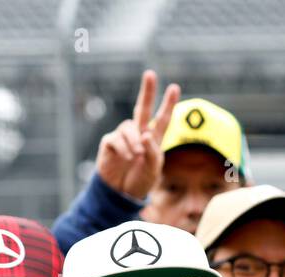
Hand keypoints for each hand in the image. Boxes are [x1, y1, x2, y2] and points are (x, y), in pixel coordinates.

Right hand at [95, 70, 179, 200]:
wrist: (120, 193)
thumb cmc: (140, 181)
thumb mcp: (152, 170)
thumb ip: (152, 153)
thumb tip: (146, 134)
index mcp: (153, 140)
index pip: (163, 119)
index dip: (168, 104)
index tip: (174, 87)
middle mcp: (138, 134)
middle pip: (143, 108)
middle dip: (147, 91)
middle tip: (151, 74)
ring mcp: (123, 137)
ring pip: (129, 127)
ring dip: (134, 140)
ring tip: (136, 156)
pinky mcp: (110, 143)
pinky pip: (116, 139)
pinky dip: (124, 148)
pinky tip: (127, 158)